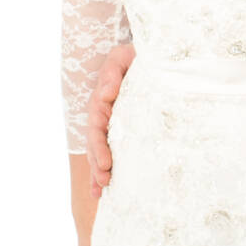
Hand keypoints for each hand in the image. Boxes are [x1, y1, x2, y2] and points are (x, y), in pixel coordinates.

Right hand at [87, 42, 135, 198]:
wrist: (149, 55)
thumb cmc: (134, 55)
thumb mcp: (123, 56)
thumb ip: (113, 72)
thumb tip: (105, 94)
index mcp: (103, 99)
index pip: (98, 125)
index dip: (100, 145)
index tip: (105, 163)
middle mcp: (104, 113)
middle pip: (97, 142)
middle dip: (99, 162)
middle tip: (105, 180)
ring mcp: (111, 122)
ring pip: (100, 148)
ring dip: (99, 169)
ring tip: (102, 189)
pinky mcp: (121, 128)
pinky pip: (111, 150)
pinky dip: (103, 169)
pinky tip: (101, 190)